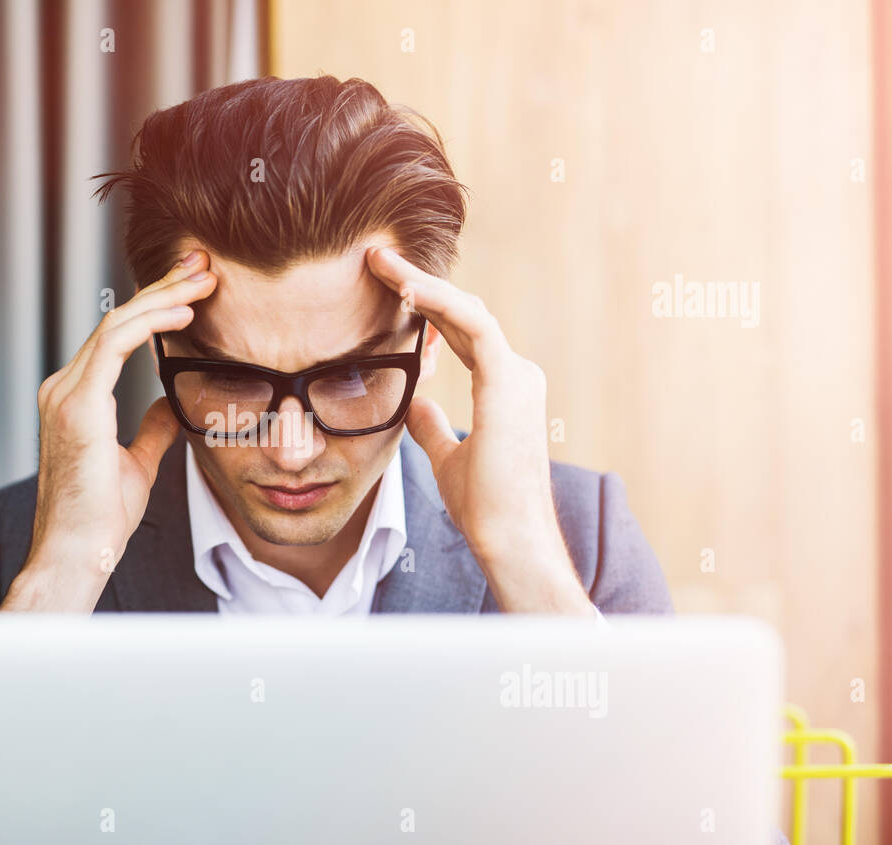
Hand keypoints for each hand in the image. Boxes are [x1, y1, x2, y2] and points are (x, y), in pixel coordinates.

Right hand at [0, 251, 217, 611]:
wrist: (76, 554)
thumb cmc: (99, 520)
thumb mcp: (137, 464)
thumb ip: (151, 430)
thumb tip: (171, 405)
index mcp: (75, 399)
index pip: (117, 337)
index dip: (156, 308)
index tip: (193, 291)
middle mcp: (64, 388)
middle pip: (118, 320)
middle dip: (162, 288)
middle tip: (201, 265)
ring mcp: (66, 394)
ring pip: (117, 323)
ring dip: (162, 297)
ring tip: (201, 281)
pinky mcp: (77, 405)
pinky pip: (114, 345)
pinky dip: (150, 323)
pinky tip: (183, 315)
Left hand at [366, 246, 592, 614]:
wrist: (508, 536)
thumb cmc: (484, 507)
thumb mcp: (446, 458)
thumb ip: (432, 427)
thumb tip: (415, 404)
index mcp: (504, 390)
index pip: (462, 334)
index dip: (426, 309)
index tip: (388, 290)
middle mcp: (515, 375)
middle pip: (462, 314)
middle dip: (418, 284)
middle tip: (376, 260)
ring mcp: (516, 375)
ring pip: (466, 310)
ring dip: (422, 283)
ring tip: (381, 262)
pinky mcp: (508, 382)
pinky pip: (471, 324)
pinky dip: (439, 302)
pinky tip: (405, 287)